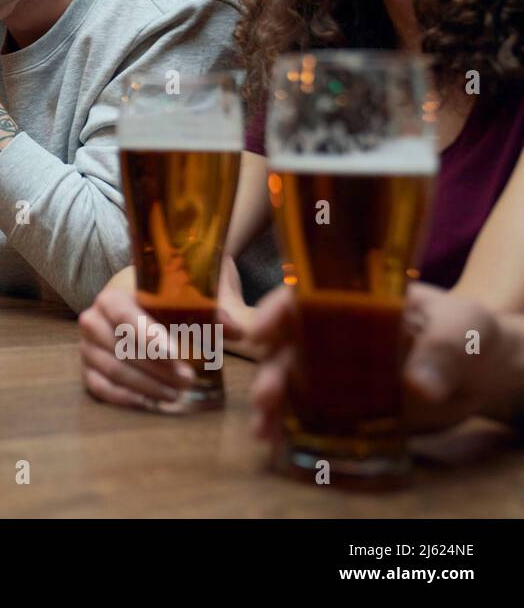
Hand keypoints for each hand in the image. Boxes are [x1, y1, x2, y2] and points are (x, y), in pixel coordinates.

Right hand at [78, 262, 246, 408]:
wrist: (138, 302)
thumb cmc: (164, 300)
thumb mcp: (188, 297)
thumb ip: (211, 310)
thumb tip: (236, 331)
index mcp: (112, 296)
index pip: (125, 315)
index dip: (148, 335)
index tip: (174, 353)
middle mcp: (92, 320)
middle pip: (122, 348)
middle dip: (157, 368)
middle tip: (188, 378)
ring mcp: (87, 348)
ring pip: (115, 370)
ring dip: (148, 385)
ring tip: (178, 393)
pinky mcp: (88, 370)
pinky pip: (102, 388)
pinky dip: (127, 397)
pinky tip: (152, 402)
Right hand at [249, 282, 510, 440]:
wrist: (482, 371)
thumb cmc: (467, 332)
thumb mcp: (461, 329)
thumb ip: (441, 351)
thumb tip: (418, 386)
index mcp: (353, 300)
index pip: (304, 297)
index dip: (276, 311)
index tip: (260, 333)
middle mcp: (334, 334)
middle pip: (289, 346)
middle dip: (271, 371)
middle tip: (265, 397)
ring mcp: (337, 372)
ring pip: (293, 384)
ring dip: (274, 406)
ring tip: (265, 431)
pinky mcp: (346, 407)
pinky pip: (313, 416)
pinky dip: (293, 430)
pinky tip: (280, 444)